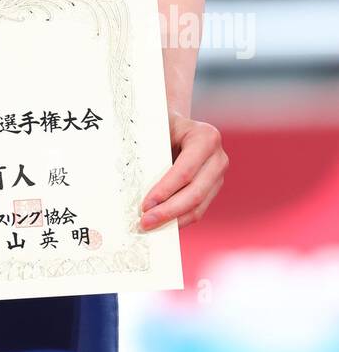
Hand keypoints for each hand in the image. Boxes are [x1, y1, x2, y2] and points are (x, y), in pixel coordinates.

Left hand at [139, 111, 227, 230]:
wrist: (176, 126)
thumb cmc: (162, 125)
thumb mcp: (156, 128)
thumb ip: (149, 149)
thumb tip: (133, 180)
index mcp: (206, 137)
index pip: (185, 171)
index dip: (165, 191)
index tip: (145, 205)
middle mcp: (218, 158)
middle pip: (194, 193)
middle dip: (168, 211)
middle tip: (145, 222)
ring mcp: (219, 176)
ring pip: (198, 207)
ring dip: (173, 220)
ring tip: (151, 226)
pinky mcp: (213, 190)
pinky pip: (198, 210)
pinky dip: (179, 220)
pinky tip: (162, 224)